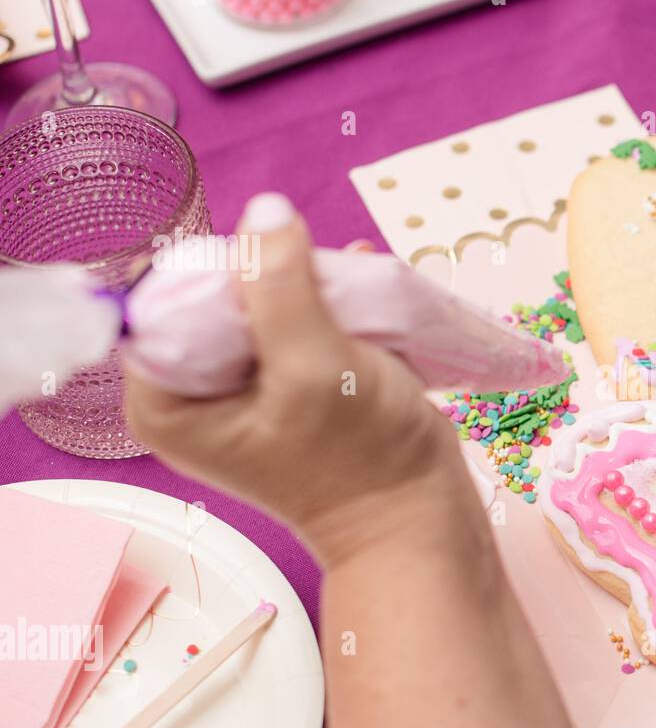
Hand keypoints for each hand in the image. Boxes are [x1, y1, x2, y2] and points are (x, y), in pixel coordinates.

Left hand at [126, 193, 454, 566]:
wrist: (417, 517)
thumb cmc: (363, 460)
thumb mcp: (314, 367)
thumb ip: (281, 286)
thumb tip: (266, 210)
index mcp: (166, 403)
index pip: (166, 301)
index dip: (221, 274)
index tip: (278, 277)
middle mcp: (193, 396)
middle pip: (215, 296)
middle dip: (271, 277)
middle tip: (322, 285)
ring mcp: (243, 393)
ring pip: (261, 304)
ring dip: (308, 289)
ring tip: (351, 297)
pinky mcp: (287, 387)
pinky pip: (293, 323)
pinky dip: (326, 307)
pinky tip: (362, 299)